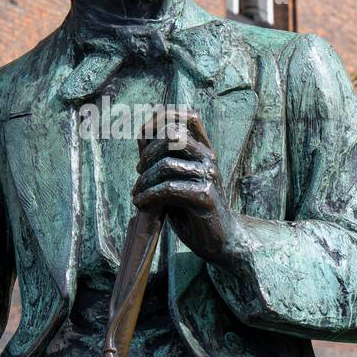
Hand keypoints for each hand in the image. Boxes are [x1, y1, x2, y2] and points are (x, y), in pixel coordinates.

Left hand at [131, 108, 242, 263]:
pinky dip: (148, 195)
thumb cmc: (192, 209)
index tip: (142, 139)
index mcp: (204, 149)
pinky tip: (140, 203)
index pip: (188, 117)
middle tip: (139, 173)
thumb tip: (142, 133)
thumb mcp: (176, 178)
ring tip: (137, 193)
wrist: (218, 240)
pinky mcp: (205, 196)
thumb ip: (162, 157)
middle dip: (147, 154)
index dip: (161, 119)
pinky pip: (169, 188)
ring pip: (167, 163)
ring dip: (144, 179)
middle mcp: (209, 157)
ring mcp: (209, 175)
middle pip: (172, 135)